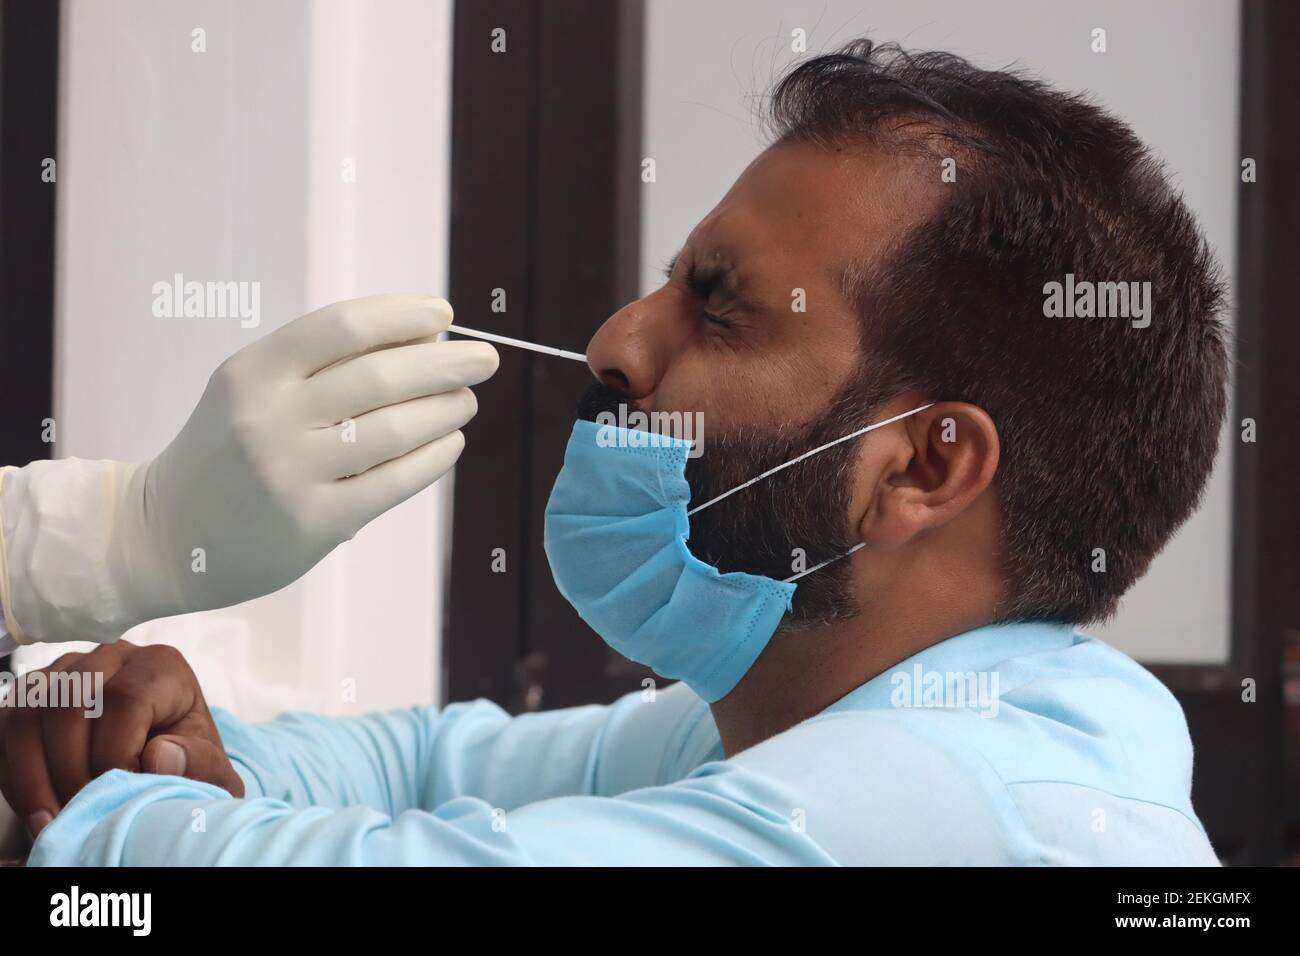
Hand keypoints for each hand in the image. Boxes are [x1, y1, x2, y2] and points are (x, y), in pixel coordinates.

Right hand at [0, 293, 498, 643]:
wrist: (169, 533)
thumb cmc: (228, 446)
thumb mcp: (252, 386)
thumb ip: (321, 363)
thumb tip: (424, 341)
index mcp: (253, 371)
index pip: (343, 327)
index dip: (403, 316)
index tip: (444, 315)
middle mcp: (271, 419)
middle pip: (380, 377)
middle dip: (446, 364)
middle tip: (485, 359)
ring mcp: (293, 474)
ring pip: (396, 430)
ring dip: (446, 409)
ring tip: (466, 400)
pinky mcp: (317, 523)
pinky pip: (395, 482)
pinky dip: (434, 457)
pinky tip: (449, 442)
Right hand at [0, 641, 241, 837]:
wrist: (163, 760)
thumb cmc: (187, 762)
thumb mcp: (210, 770)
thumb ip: (198, 763)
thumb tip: (158, 756)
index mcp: (161, 666)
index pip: (125, 699)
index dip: (116, 754)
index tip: (122, 791)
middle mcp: (112, 657)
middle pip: (70, 704)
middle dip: (71, 771)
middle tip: (82, 812)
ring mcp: (67, 670)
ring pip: (29, 712)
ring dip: (34, 776)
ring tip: (55, 819)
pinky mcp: (34, 693)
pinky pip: (7, 726)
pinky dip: (15, 774)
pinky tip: (37, 807)